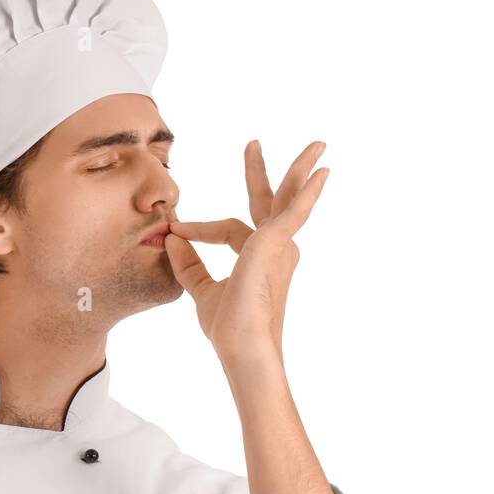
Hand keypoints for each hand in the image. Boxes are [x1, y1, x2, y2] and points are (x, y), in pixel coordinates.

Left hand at [163, 139, 328, 366]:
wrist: (244, 350)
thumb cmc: (230, 329)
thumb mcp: (201, 292)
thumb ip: (189, 265)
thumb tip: (172, 237)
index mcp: (258, 257)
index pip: (228, 230)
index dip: (200, 228)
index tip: (175, 228)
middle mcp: (274, 249)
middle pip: (271, 201)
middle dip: (265, 172)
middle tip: (254, 143)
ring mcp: (278, 247)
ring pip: (288, 199)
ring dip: (300, 171)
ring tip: (317, 146)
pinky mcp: (276, 246)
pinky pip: (293, 213)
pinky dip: (306, 195)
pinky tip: (320, 175)